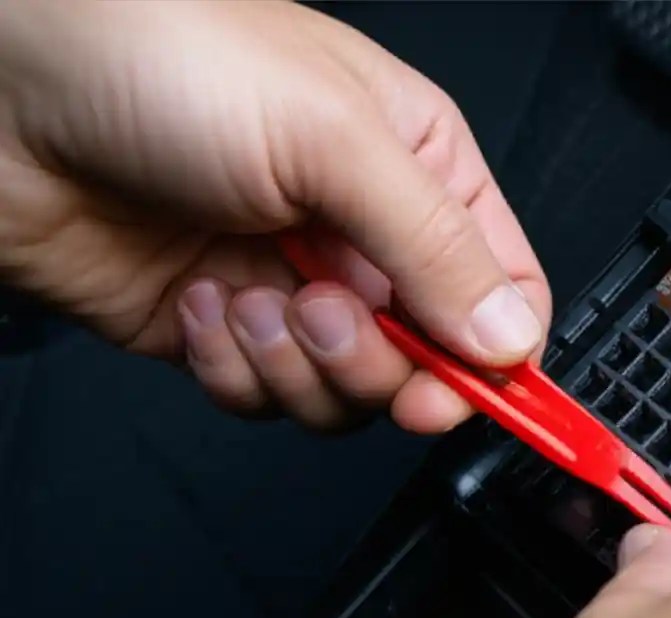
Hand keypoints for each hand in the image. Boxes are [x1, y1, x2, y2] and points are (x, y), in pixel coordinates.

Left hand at [0, 0, 549, 430]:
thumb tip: (510, 338)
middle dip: (374, 360)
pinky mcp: (224, 329)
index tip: (470, 393)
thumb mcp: (334, 141)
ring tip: (245, 294)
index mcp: (419, 170)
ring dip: (294, 364)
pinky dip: (231, 369)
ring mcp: (293, 285)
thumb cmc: (167, 57)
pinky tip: (199, 301)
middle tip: (323, 314)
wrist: (5, 85)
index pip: (504, 287)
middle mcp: (364, 234)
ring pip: (346, 391)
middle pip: (428, 359)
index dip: (500, 354)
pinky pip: (264, 398)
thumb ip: (437, 247)